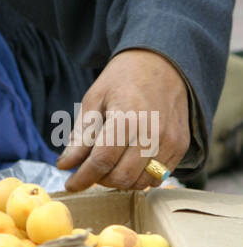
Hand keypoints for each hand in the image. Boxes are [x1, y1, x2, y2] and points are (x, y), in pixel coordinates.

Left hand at [56, 48, 190, 190]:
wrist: (161, 62)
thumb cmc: (122, 79)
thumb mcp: (94, 99)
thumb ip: (81, 135)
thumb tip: (64, 165)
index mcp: (127, 118)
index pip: (101, 161)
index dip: (83, 177)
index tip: (70, 184)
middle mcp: (153, 134)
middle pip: (122, 177)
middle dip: (100, 180)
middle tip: (90, 170)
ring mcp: (171, 142)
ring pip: (141, 182)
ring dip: (121, 180)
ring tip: (110, 165)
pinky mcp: (181, 146)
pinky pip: (159, 176)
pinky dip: (141, 177)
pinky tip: (129, 162)